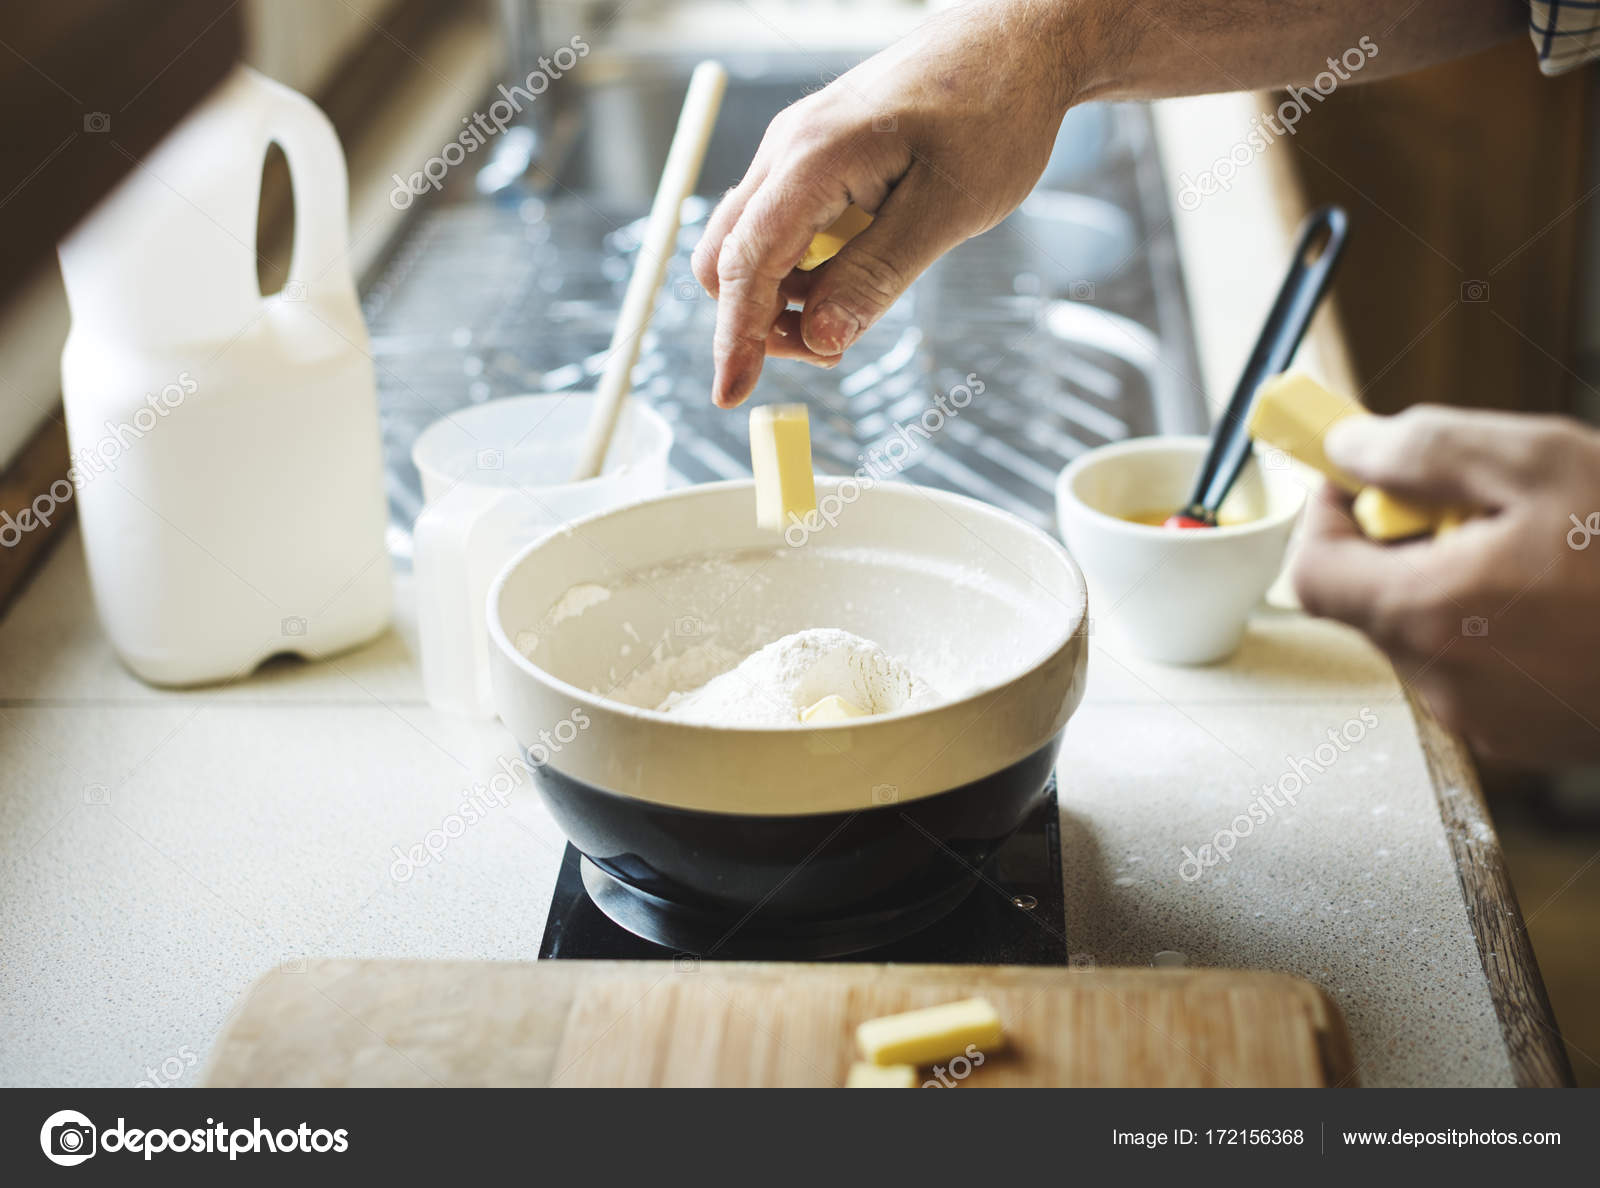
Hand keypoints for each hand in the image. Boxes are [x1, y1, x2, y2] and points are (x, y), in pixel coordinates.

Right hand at [691, 0, 1091, 406]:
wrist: (1017, 41)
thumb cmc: (994, 114)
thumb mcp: (947, 211)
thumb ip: (876, 277)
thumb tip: (818, 340)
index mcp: (814, 159)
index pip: (747, 264)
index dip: (735, 338)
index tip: (732, 397)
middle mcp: (788, 148)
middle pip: (727, 257)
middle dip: (759, 321)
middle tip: (829, 351)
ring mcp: (796, 148)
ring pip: (750, 243)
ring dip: (783, 296)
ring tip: (851, 313)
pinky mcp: (814, 155)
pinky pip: (781, 224)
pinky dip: (802, 266)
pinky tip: (854, 273)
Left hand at [1293, 404, 1599, 762]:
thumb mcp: (1541, 464)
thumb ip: (1424, 451)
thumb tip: (1347, 450)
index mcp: (1428, 616)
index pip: (1311, 572)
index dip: (1326, 514)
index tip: (1357, 477)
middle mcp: (1440, 682)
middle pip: (1370, 598)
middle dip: (1406, 540)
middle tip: (1479, 503)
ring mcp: (1482, 720)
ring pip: (1425, 630)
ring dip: (1456, 578)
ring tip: (1544, 552)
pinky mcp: (1523, 738)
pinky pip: (1474, 665)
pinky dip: (1494, 623)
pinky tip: (1565, 598)